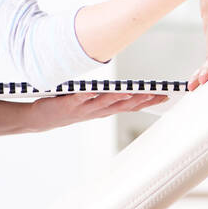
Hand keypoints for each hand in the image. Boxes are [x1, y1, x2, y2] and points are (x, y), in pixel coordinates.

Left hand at [29, 92, 165, 131]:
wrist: (43, 119)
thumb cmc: (69, 108)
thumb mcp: (93, 105)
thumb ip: (107, 98)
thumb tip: (125, 89)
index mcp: (104, 110)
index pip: (130, 106)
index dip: (148, 102)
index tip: (164, 95)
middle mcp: (97, 112)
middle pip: (122, 106)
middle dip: (139, 100)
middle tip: (155, 95)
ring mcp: (83, 109)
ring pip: (104, 104)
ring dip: (117, 99)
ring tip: (130, 93)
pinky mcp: (68, 104)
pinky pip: (80, 99)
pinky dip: (88, 96)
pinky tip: (95, 92)